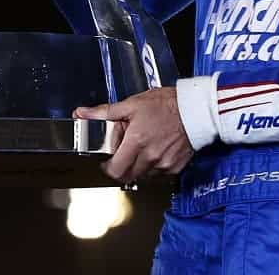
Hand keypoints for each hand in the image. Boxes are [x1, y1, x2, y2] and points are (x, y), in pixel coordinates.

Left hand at [74, 87, 192, 182]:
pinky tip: (156, 149)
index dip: (108, 167)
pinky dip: (154, 165)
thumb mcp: (132, 104)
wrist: (196, 109)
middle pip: (128, 175)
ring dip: (138, 166)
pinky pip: (159, 174)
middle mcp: (150, 157)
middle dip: (122, 166)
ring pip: (143, 175)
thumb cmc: (167, 104)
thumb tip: (82, 113)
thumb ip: (104, 112)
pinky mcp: (175, 167)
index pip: (115, 170)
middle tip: (124, 152)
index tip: (107, 161)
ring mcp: (164, 164)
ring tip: (142, 147)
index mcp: (136, 142)